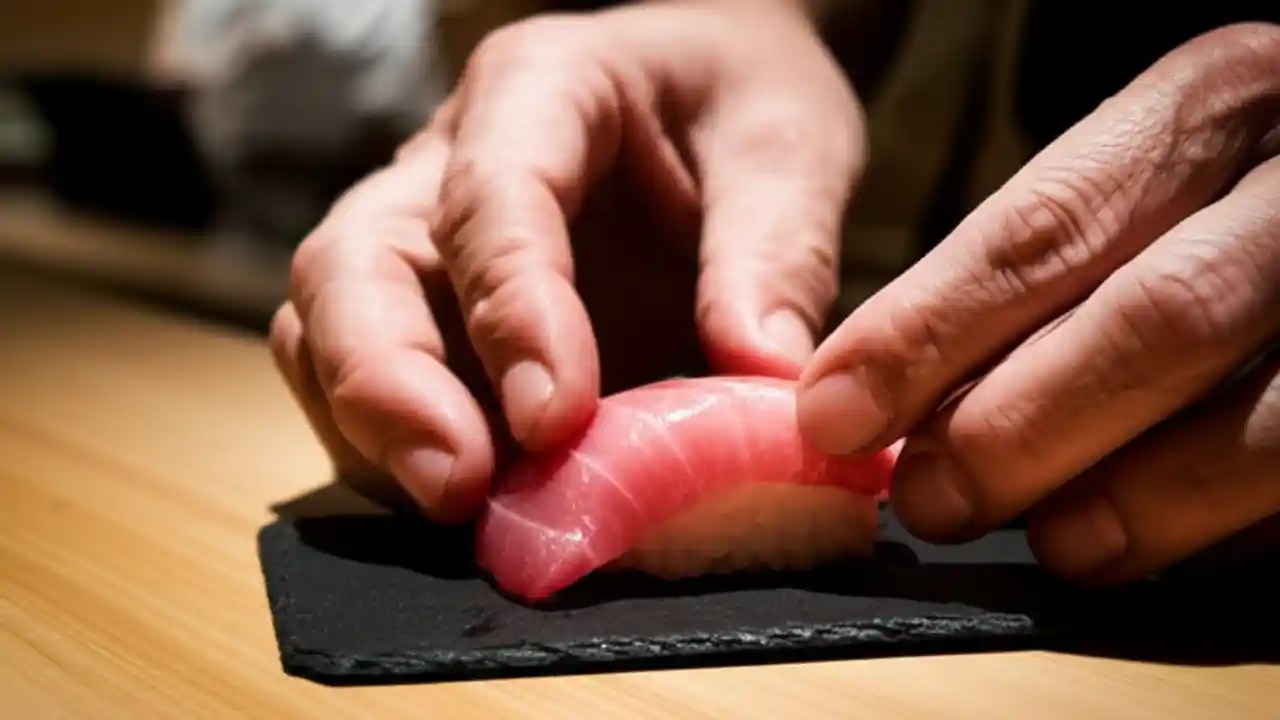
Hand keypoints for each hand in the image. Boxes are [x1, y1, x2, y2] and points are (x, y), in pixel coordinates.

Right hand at [270, 0, 864, 520]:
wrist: (709, 102)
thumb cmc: (738, 102)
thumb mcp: (787, 147)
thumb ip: (776, 252)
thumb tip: (765, 380)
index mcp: (540, 89)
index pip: (490, 199)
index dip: (511, 313)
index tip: (557, 421)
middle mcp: (447, 165)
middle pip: (351, 268)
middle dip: (385, 386)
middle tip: (457, 488)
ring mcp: (425, 247)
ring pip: (326, 332)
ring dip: (376, 432)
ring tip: (462, 511)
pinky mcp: (434, 322)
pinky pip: (373, 388)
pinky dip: (400, 454)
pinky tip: (476, 506)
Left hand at [798, 23, 1279, 583]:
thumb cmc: (1229, 179)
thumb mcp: (1149, 161)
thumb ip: (1031, 264)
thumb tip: (873, 396)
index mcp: (1213, 104)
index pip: (1044, 229)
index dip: (928, 334)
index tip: (836, 414)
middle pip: (1159, 318)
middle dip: (1023, 428)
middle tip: (932, 499)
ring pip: (1271, 419)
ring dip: (1143, 500)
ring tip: (1057, 540)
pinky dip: (1238, 523)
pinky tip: (1165, 538)